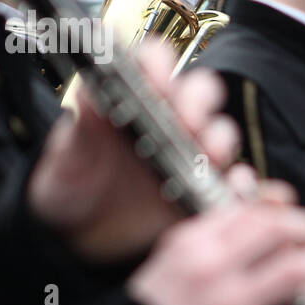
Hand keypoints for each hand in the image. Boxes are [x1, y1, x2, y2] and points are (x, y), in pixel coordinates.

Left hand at [29, 42, 240, 261]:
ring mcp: (190, 155)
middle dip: (199, 101)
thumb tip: (90, 95)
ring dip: (220, 138)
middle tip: (187, 122)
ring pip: (221, 131)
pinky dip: (239, 180)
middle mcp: (167, 121)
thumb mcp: (65, 160)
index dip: (159, 64)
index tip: (156, 81)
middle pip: (200, 91)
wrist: (79, 241)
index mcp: (131, 100)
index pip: (153, 63)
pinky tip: (231, 186)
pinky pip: (233, 179)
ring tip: (208, 155)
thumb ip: (77, 130)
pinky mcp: (204, 188)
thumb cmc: (69, 191)